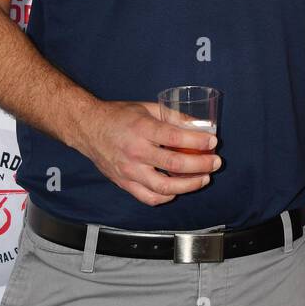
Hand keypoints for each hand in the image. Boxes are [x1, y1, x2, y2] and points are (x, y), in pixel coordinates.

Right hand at [73, 100, 220, 206]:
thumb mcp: (147, 108)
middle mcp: (135, 152)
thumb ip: (173, 116)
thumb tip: (199, 125)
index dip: (197, 141)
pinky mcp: (124, 183)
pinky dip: (166, 196)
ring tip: (204, 178)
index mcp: (141, 129)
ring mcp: (129, 171)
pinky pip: (149, 197)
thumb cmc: (118, 116)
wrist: (88, 128)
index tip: (213, 141)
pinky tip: (178, 189)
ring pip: (163, 187)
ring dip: (189, 185)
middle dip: (201, 165)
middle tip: (216, 162)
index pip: (174, 138)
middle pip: (174, 164)